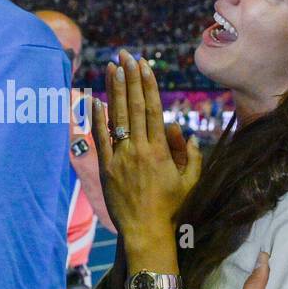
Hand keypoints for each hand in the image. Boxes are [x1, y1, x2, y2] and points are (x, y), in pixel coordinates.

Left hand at [91, 49, 200, 244]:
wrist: (146, 233)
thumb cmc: (172, 209)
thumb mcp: (190, 182)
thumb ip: (191, 156)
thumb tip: (183, 132)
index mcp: (160, 150)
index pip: (153, 109)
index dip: (147, 85)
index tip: (144, 65)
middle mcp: (139, 150)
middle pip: (133, 106)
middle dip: (129, 78)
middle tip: (125, 55)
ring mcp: (121, 158)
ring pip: (116, 118)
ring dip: (113, 90)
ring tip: (111, 68)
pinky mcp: (106, 169)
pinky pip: (101, 139)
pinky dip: (98, 119)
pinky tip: (95, 100)